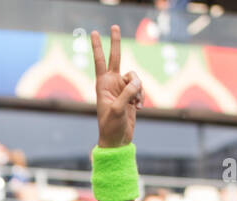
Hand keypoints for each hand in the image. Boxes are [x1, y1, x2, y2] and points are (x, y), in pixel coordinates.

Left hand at [91, 26, 141, 148]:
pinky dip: (142, 96)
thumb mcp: (117, 109)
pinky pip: (141, 88)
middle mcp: (112, 83)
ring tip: (135, 104)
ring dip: (139, 89)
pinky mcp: (131, 95)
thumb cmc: (111, 125)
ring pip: (135, 77)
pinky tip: (138, 108)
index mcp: (103, 85)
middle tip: (115, 26)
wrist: (118, 139)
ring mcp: (122, 88)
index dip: (98, 47)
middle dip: (115, 42)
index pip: (100, 61)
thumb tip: (137, 83)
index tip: (94, 33)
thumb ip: (127, 93)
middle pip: (115, 57)